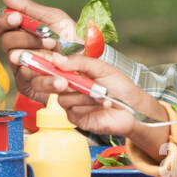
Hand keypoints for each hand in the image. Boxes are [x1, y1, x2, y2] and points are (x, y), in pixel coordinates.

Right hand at [0, 0, 78, 101]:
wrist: (90, 63)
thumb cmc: (70, 38)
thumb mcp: (54, 19)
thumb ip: (29, 8)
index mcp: (19, 33)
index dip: (3, 21)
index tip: (17, 18)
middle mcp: (17, 51)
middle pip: (7, 42)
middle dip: (28, 38)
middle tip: (50, 39)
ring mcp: (22, 69)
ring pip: (17, 61)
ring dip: (36, 55)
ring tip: (56, 55)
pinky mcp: (30, 87)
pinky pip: (32, 84)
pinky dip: (47, 81)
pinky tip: (61, 80)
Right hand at [24, 51, 170, 157]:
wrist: (133, 107)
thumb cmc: (120, 86)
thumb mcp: (101, 68)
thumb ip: (78, 62)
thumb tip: (57, 59)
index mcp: (72, 71)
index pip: (50, 66)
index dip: (42, 64)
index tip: (43, 61)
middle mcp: (69, 86)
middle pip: (47, 83)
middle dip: (53, 81)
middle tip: (64, 81)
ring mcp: (71, 103)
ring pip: (62, 98)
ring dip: (83, 95)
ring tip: (100, 94)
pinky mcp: (76, 118)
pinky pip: (72, 111)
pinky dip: (88, 106)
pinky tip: (102, 104)